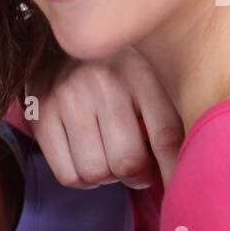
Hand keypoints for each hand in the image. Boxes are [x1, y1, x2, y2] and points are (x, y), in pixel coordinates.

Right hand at [30, 47, 182, 189]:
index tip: (179, 188)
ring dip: (108, 178)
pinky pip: (67, 175)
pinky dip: (82, 180)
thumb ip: (170, 115)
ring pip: (95, 172)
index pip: (165, 137)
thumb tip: (188, 169)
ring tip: (111, 160)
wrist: (64, 42)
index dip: (174, 172)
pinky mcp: (41, 115)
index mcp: (140, 72)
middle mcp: (102, 84)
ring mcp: (67, 99)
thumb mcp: (152, 77)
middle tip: (139, 169)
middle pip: (127, 162)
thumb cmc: (119, 69)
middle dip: (138, 177)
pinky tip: (88, 162)